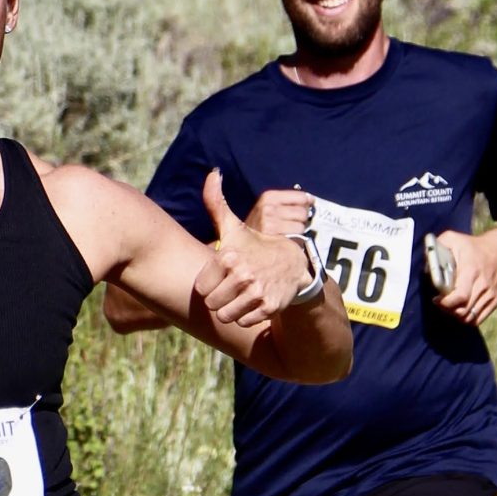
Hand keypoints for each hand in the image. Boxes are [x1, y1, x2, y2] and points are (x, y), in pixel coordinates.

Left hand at [193, 170, 316, 328]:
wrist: (295, 264)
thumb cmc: (256, 246)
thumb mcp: (235, 227)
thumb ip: (217, 204)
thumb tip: (212, 173)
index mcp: (228, 256)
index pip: (201, 288)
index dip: (210, 284)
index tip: (221, 276)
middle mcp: (242, 275)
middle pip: (212, 304)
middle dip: (220, 299)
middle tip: (232, 288)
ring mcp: (256, 292)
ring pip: (226, 316)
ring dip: (232, 310)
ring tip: (241, 296)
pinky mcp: (268, 308)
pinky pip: (243, 322)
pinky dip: (247, 317)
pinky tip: (254, 303)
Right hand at [244, 186, 315, 242]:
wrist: (241, 244)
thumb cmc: (258, 227)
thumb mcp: (268, 208)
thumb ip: (288, 202)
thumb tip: (310, 200)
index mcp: (269, 196)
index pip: (301, 196)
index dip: (307, 203)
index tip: (308, 206)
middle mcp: (268, 208)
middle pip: (303, 211)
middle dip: (302, 219)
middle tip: (293, 224)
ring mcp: (270, 222)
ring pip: (301, 225)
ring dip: (298, 231)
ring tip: (288, 233)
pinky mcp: (273, 237)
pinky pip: (296, 236)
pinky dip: (295, 240)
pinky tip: (286, 240)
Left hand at [426, 226, 496, 327]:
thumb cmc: (471, 246)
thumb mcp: (453, 239)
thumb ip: (436, 247)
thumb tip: (426, 264)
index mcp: (471, 271)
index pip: (460, 296)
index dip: (445, 303)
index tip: (437, 299)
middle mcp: (483, 285)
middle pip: (462, 311)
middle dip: (447, 310)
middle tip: (442, 302)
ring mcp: (490, 295)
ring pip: (468, 318)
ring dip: (455, 315)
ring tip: (450, 305)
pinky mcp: (495, 301)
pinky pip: (477, 319)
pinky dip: (466, 318)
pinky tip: (460, 308)